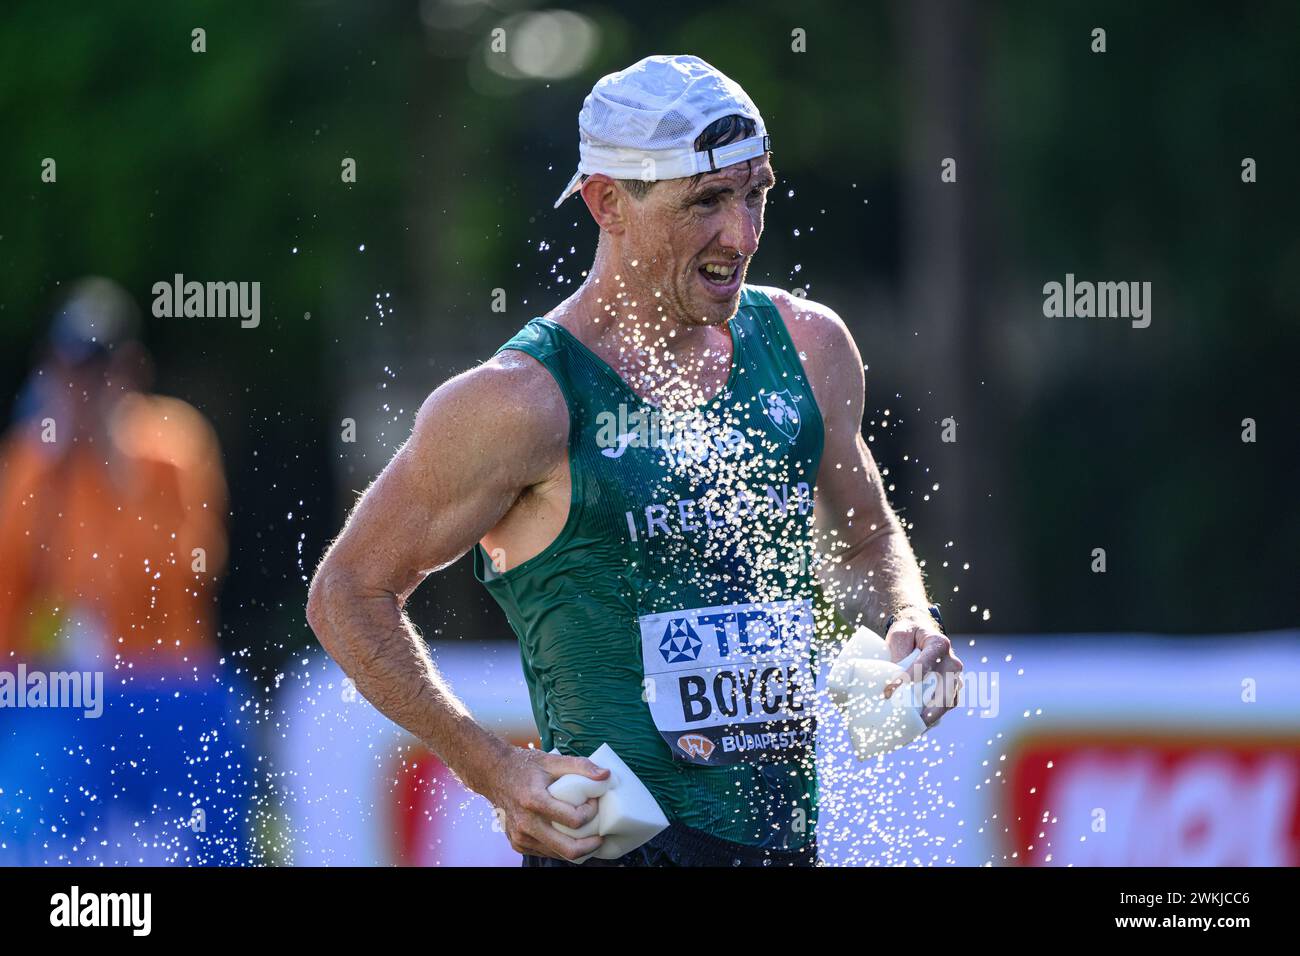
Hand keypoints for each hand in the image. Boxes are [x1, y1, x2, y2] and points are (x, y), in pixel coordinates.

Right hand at [483, 746, 609, 860]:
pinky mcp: (517, 844)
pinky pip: (546, 852)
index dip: (591, 812)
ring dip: (576, 846)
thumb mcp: (552, 760)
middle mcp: (526, 823)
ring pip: (558, 854)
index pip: (574, 820)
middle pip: (568, 849)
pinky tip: (566, 834)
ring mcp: (520, 837)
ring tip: (585, 832)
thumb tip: (605, 775)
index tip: (593, 802)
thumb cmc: (524, 766)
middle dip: (590, 845)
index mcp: (534, 801)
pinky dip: (560, 847)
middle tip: (600, 836)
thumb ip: (580, 765)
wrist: (494, 774)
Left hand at [881, 608, 963, 726]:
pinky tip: (921, 726)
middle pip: (946, 688)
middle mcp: (952, 661)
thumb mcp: (898, 635)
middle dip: (931, 708)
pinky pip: (947, 705)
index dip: (906, 680)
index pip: (923, 665)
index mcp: (939, 644)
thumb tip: (893, 680)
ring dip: (936, 716)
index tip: (888, 692)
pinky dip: (936, 717)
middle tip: (914, 720)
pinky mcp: (951, 688)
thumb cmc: (908, 633)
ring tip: (918, 728)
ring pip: (950, 700)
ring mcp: (955, 676)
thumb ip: (897, 653)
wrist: (919, 631)